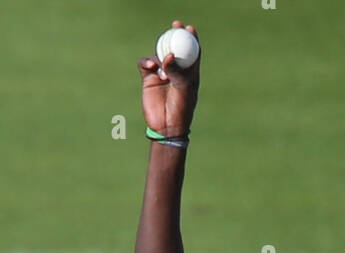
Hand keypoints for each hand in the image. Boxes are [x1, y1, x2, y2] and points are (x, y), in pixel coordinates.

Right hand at [137, 20, 200, 137]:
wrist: (166, 127)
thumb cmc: (181, 110)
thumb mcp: (183, 89)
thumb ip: (177, 71)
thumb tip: (169, 54)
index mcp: (189, 73)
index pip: (192, 52)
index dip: (191, 39)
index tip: (189, 29)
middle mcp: (175, 71)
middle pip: (174, 48)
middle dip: (174, 36)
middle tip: (175, 26)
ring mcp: (161, 74)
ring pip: (158, 53)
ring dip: (159, 53)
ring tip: (162, 65)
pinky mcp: (148, 78)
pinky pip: (145, 63)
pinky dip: (147, 61)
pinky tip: (150, 65)